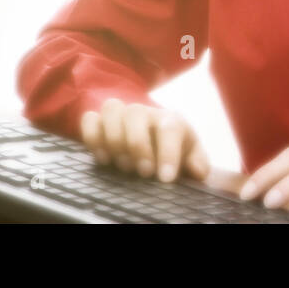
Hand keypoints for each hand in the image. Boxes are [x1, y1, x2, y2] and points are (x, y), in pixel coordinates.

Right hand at [79, 98, 209, 183]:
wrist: (153, 133)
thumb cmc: (173, 146)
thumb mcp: (190, 153)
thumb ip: (197, 162)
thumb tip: (199, 171)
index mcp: (170, 119)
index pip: (169, 128)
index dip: (168, 153)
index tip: (166, 178)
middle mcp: (145, 112)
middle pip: (136, 113)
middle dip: (138, 145)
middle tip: (144, 172)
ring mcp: (121, 114)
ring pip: (112, 109)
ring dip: (114, 139)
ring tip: (123, 165)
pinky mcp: (100, 121)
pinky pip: (89, 118)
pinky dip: (92, 137)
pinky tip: (103, 157)